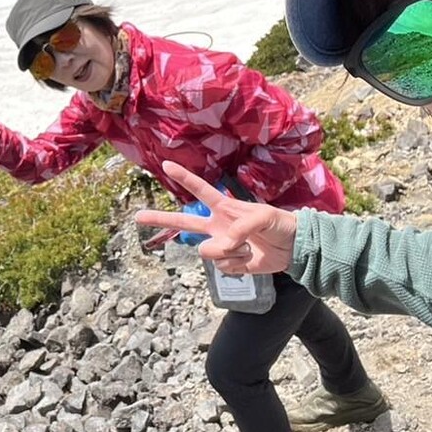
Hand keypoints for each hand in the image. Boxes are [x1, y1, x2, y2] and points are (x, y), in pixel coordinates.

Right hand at [135, 162, 297, 274]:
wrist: (293, 248)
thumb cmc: (280, 224)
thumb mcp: (264, 215)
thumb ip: (242, 226)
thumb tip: (224, 243)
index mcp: (224, 207)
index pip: (199, 190)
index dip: (183, 177)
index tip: (166, 164)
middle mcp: (217, 226)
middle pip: (183, 223)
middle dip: (159, 219)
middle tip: (137, 217)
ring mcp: (221, 246)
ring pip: (208, 251)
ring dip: (229, 252)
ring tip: (248, 248)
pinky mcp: (229, 264)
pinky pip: (223, 267)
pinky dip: (239, 264)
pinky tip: (250, 258)